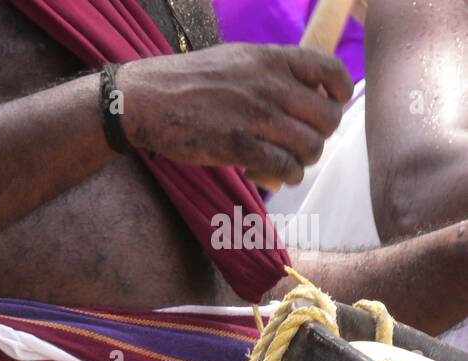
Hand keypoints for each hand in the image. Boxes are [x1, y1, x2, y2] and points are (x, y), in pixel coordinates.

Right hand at [117, 44, 353, 184]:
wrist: (146, 99)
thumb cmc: (187, 80)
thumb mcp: (236, 59)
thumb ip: (271, 70)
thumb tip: (302, 89)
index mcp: (272, 59)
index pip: (331, 73)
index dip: (340, 94)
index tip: (331, 106)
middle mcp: (270, 86)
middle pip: (326, 116)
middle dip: (321, 134)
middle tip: (304, 142)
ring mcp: (256, 117)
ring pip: (309, 145)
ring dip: (305, 159)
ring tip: (291, 163)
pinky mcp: (239, 146)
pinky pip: (283, 166)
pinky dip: (288, 176)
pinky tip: (279, 176)